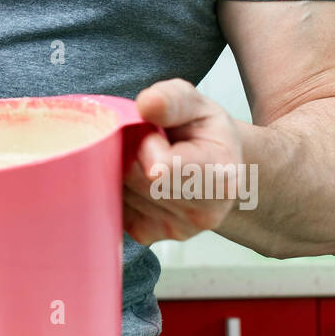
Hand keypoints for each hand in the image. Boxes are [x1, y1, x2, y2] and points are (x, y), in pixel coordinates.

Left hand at [122, 78, 246, 244]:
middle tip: (139, 134)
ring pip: (122, 192)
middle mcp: (205, 212)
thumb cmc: (202, 131)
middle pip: (137, 179)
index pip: (166, 170)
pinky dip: (115, 185)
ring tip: (140, 153)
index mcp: (222, 175)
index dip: (144, 145)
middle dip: (128, 149)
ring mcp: (177, 229)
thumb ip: (174, 100)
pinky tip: (133, 173)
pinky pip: (113, 206)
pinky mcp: (149, 235)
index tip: (146, 129)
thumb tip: (147, 105)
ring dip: (118, 166)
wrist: (212, 168)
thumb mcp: (196, 104)